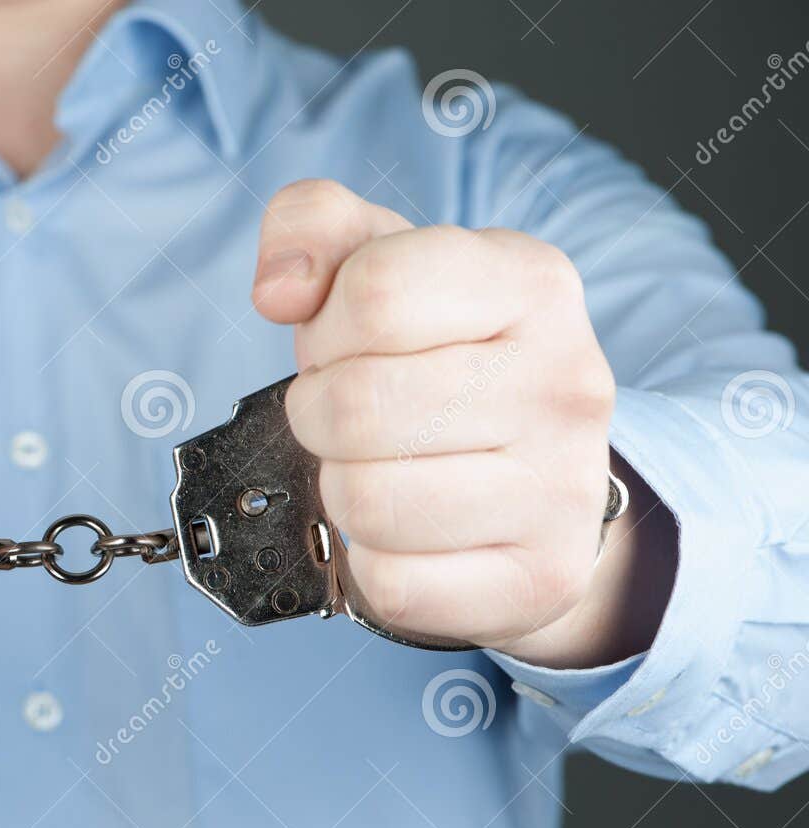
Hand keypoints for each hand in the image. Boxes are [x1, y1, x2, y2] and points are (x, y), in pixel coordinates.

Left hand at [250, 180, 672, 666]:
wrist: (535, 476)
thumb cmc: (439, 359)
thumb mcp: (383, 262)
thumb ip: (314, 227)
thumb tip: (279, 291)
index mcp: (531, 282)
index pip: (375, 293)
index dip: (326, 329)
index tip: (343, 346)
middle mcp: (566, 381)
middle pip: (355, 404)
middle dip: (319, 414)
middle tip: (350, 419)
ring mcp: (561, 487)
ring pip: (365, 500)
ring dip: (340, 490)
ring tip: (377, 470)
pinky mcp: (539, 578)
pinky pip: (391, 582)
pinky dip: (367, 563)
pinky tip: (401, 534)